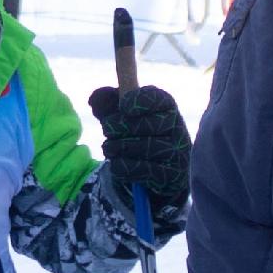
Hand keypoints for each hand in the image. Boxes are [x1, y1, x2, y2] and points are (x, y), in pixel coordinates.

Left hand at [87, 84, 190, 206]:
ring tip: (108, 147)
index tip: (122, 106)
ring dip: (116, 147)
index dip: (136, 100)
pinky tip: (117, 163)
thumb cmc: (136, 134)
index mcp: (167, 106)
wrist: (155, 171)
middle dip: (116, 126)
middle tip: (107, 130)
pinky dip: (121, 166)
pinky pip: (139, 169)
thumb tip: (94, 99)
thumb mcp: (120, 115)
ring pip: (141, 147)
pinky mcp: (171, 175)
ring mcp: (177, 153)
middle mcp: (177, 128)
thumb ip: (107, 103)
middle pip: (143, 124)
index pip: (155, 98)